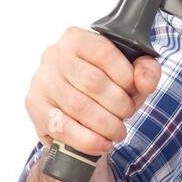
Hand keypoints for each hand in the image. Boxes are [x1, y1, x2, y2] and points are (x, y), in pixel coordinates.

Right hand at [25, 27, 160, 154]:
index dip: (126, 76)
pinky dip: (87, 140)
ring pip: (79, 106)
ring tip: (117, 132)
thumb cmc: (105, 86)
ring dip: (106, 125)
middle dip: (118, 105)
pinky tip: (102, 143)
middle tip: (126, 114)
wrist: (76, 110)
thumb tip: (144, 82)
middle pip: (93, 83)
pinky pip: (62, 127)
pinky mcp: (35, 107)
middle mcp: (54, 55)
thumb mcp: (131, 73)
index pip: (105, 53)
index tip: (133, 90)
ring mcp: (42, 81)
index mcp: (76, 38)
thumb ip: (146, 69)